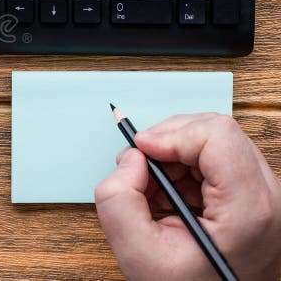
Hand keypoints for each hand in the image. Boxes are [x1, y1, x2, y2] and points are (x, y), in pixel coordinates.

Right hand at [95, 113, 280, 279]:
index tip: (141, 151)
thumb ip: (118, 198)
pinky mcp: (257, 195)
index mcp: (248, 211)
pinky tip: (170, 193)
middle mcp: (268, 198)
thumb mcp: (136, 253)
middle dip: (168, 141)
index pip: (217, 136)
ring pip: (216, 140)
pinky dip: (185, 165)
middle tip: (141, 169)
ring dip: (174, 154)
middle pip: (217, 131)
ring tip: (153, 188)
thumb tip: (132, 158)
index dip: (171, 135)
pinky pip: (218, 157)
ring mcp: (266, 196)